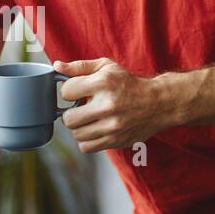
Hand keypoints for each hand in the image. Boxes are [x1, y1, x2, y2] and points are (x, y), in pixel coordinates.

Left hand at [53, 57, 172, 152]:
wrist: (158, 103)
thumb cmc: (128, 83)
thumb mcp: (106, 67)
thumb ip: (79, 67)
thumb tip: (56, 66)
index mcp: (103, 84)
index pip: (66, 92)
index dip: (69, 91)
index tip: (78, 91)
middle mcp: (107, 106)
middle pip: (68, 119)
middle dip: (71, 113)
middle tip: (80, 108)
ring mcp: (112, 126)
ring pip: (76, 134)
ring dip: (79, 127)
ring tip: (90, 118)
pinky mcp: (116, 141)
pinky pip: (86, 147)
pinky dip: (87, 140)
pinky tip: (95, 129)